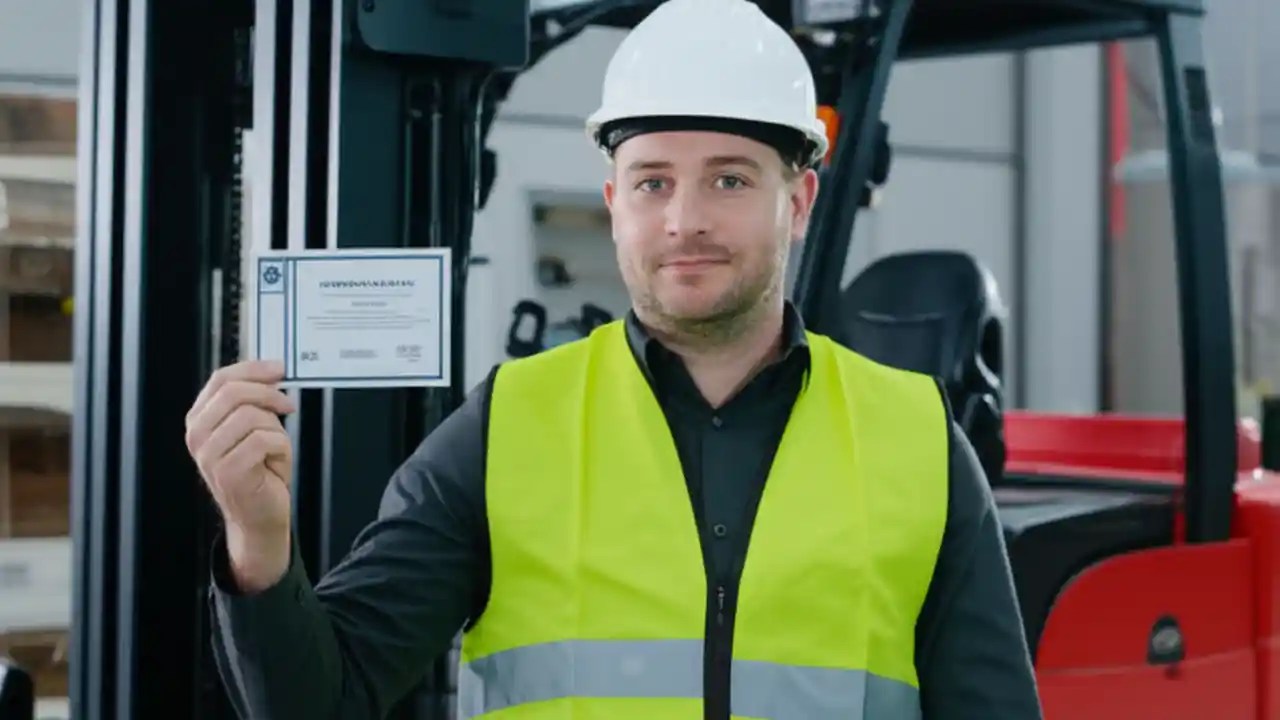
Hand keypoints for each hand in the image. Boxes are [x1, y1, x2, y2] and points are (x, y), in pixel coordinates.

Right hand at [185, 359, 296, 589]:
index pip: (221, 380)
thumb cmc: (259, 471)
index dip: (252, 369)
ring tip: (275, 446)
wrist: (259, 516)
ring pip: (251, 416)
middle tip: (288, 405)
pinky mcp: (229, 472)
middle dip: (269, 394)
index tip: (278, 368)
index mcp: (199, 420)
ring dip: (275, 428)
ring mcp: (210, 455)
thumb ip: (253, 401)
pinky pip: (263, 440)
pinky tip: (275, 461)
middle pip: (234, 392)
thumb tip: (271, 370)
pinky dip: (279, 446)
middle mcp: (198, 436)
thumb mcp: (253, 428)